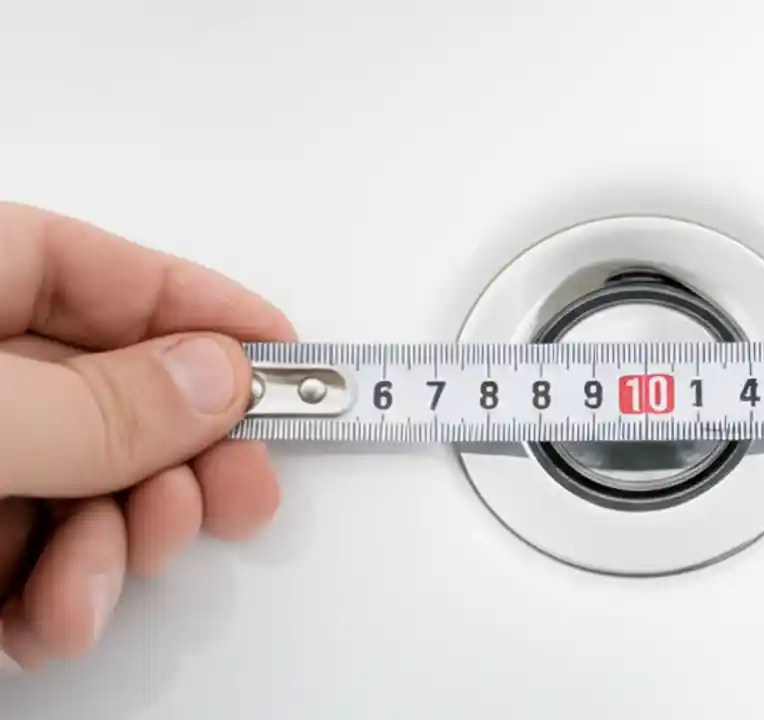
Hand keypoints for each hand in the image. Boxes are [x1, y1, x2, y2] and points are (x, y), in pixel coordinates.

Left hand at [0, 202, 294, 671]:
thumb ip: (95, 405)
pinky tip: (55, 615)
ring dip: (122, 543)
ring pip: (85, 487)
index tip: (288, 353)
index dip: (203, 308)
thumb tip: (214, 381)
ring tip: (111, 568)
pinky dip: (60, 596)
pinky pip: (32, 557)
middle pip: (113, 393)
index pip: (103, 273)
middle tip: (238, 488)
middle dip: (182, 456)